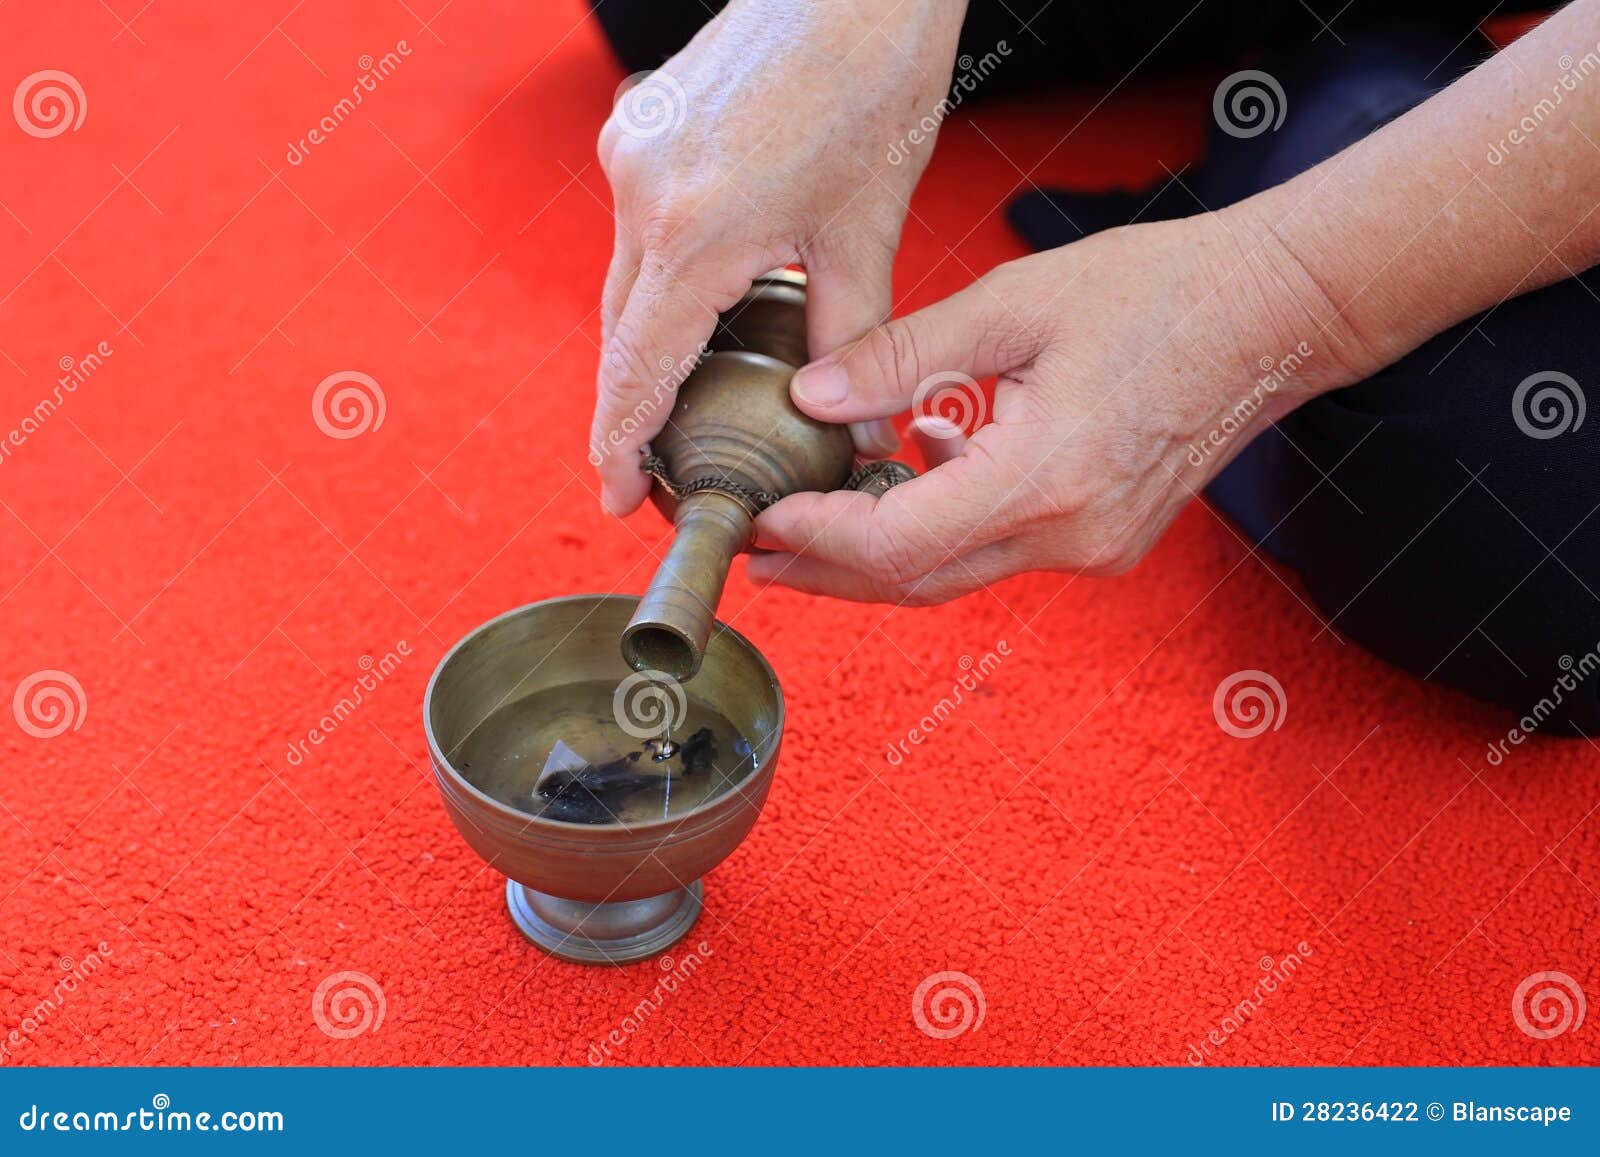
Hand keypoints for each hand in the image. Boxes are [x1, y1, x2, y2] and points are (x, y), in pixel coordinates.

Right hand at [591, 0, 968, 513]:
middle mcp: (643, 192)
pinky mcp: (640, 126)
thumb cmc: (873, 80)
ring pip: (626, 280)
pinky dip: (661, 277)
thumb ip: (855, 336)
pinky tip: (703, 299)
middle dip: (635, 405)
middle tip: (657, 466)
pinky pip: (637, 228)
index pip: (638, 370)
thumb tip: (860, 426)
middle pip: (622, 332)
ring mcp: (632, 152)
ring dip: (649, 341)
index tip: (617, 497)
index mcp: (696, 231)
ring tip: (687, 397)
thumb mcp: (867, 228)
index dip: (620, 445)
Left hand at [747, 207, 1379, 602]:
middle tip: (758, 555)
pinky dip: (940, 531)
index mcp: (1046, 478)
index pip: (900, 543)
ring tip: (807, 525)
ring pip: (955, 573)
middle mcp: (1072, 536)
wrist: (1272, 316)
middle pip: (917, 582)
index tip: (762, 520)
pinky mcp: (1105, 541)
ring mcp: (1094, 548)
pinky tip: (907, 478)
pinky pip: (999, 551)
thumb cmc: (1156, 292)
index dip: (820, 538)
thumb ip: (900, 356)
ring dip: (878, 557)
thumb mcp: (1012, 303)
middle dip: (829, 571)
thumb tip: (810, 398)